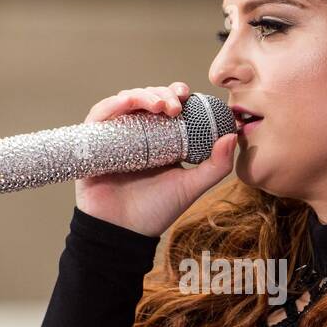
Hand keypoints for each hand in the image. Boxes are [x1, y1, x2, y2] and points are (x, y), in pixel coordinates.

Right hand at [76, 81, 237, 237]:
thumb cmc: (156, 211)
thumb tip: (233, 135)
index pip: (166, 106)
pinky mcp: (93, 141)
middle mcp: (136, 134)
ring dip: (141, 95)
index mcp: (159, 140)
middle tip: (175, 104)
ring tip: (158, 105)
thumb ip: (216, 165)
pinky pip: (100, 114)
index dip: (175, 94)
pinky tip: (127, 103)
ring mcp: (114, 136)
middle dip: (161, 93)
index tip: (187, 94)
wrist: (123, 233)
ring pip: (124, 101)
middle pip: (146, 99)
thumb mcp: (191, 186)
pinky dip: (113, 104)